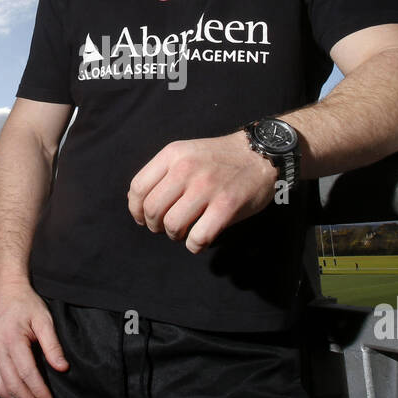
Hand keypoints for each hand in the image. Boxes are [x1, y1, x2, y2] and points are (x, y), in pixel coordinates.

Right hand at [0, 280, 67, 397]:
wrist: (7, 291)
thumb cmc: (24, 302)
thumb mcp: (44, 320)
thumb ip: (52, 345)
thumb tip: (61, 366)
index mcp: (11, 340)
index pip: (26, 374)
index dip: (38, 391)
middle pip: (12, 385)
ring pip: (0, 387)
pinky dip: (4, 394)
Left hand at [127, 130, 279, 253]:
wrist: (261, 154)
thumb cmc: (221, 158)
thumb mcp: (187, 153)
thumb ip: (164, 173)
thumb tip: (139, 203)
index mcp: (173, 154)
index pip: (138, 188)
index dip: (136, 210)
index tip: (143, 218)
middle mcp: (186, 169)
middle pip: (152, 209)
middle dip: (155, 226)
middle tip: (166, 227)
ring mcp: (207, 187)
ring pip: (172, 225)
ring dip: (175, 235)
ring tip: (184, 232)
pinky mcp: (226, 205)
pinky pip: (198, 236)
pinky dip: (195, 245)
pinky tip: (200, 240)